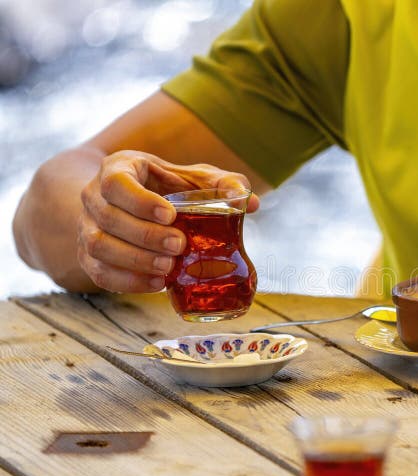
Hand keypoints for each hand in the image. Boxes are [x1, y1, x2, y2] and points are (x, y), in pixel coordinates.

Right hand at [78, 150, 258, 292]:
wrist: (131, 202)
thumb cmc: (169, 186)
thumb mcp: (195, 178)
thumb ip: (223, 185)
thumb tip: (251, 203)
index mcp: (118, 169)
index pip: (117, 182)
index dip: (140, 201)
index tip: (170, 215)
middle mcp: (94, 197)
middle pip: (109, 217)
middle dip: (145, 235)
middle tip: (179, 246)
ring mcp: (86, 227)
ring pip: (98, 246)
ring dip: (134, 260)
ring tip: (168, 268)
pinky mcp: (89, 256)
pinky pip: (99, 272)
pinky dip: (127, 282)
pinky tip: (156, 284)